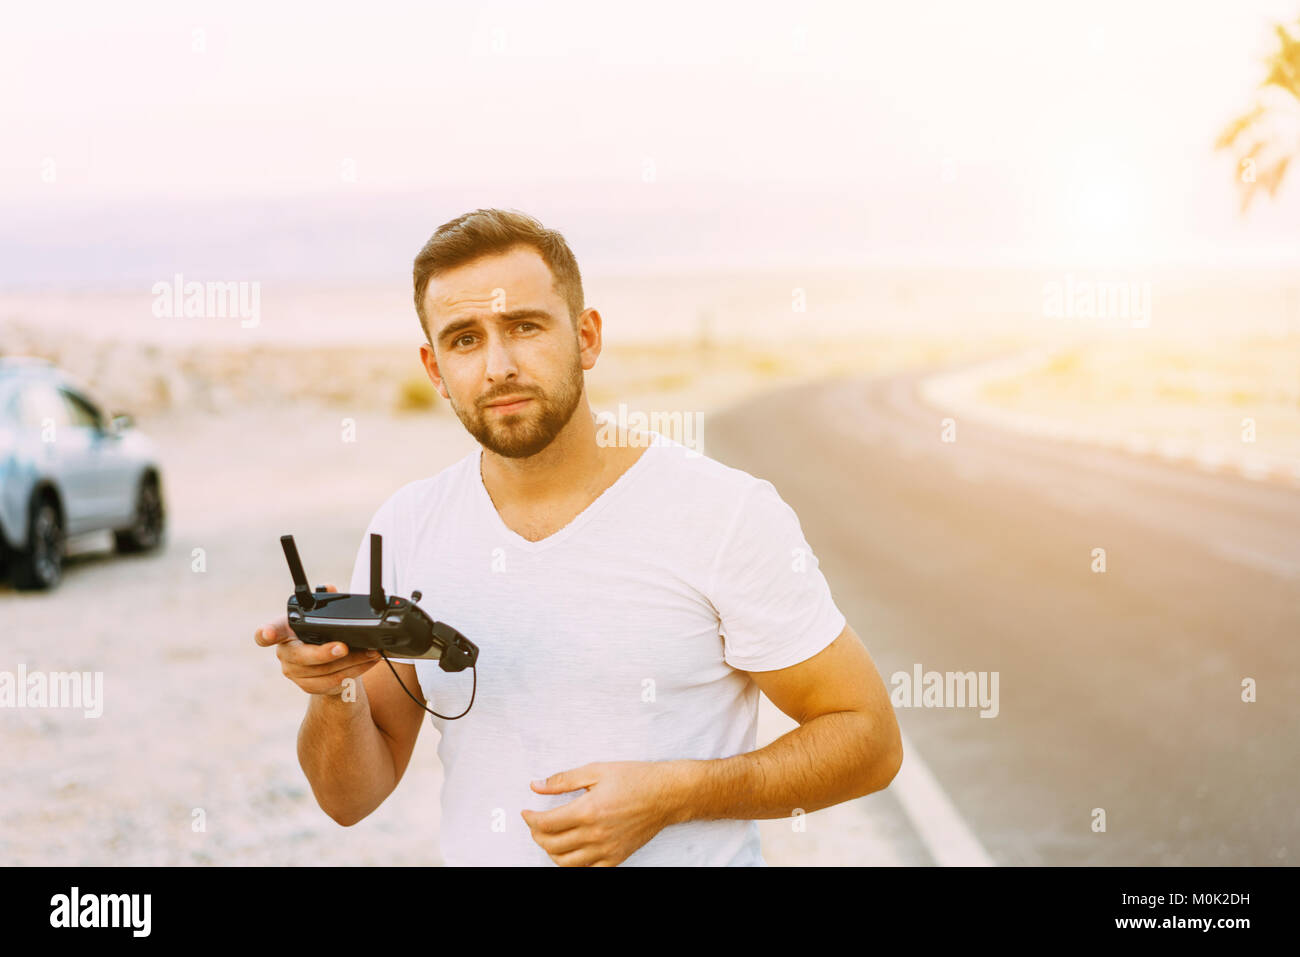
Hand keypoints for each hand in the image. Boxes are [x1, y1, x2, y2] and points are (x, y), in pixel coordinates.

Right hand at [254, 585, 382, 695]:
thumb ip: (325, 601)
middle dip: (324, 653)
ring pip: (323, 671)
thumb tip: (329, 588)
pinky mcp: (309, 687)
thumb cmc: (322, 634)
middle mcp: (285, 654)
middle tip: (344, 647)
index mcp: (285, 631)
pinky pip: (333, 682)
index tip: (268, 632)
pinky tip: (367, 663)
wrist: (328, 663)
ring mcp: (295, 673)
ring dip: (351, 662)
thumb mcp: (323, 616)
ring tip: (370, 653)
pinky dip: (354, 672)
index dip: (266, 633)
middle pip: (302, 656)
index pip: (267, 633)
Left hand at [521, 761, 683, 866]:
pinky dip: (572, 864)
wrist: (666, 795)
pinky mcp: (616, 858)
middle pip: (552, 844)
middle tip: (535, 823)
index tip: (526, 813)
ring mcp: (606, 850)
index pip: (546, 823)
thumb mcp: (597, 770)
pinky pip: (586, 870)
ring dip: (551, 851)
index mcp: (588, 810)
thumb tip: (536, 785)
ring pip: (565, 862)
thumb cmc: (635, 779)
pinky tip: (570, 850)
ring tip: (550, 837)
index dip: (530, 819)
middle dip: (536, 835)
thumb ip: (564, 780)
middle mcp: (595, 834)